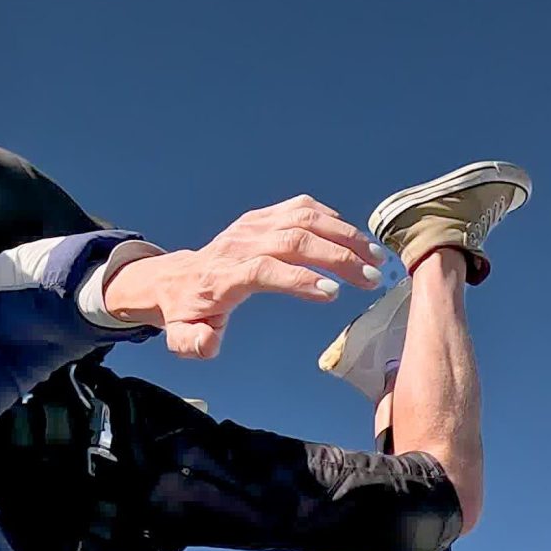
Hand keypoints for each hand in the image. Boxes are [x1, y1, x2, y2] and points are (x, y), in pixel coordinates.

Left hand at [103, 196, 384, 357]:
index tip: (334, 293)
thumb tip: (210, 341)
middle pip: (293, 241)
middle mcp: (239, 244)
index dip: (298, 279)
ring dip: (344, 235)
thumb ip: (193, 342)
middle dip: (337, 257)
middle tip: (371, 278)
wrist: (176, 278)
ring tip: (374, 257)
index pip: (263, 270)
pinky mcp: (262, 216)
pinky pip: (301, 208)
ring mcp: (251, 226)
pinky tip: (353, 238)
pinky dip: (331, 219)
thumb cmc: (187, 312)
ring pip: (303, 219)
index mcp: (222, 276)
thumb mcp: (182, 336)